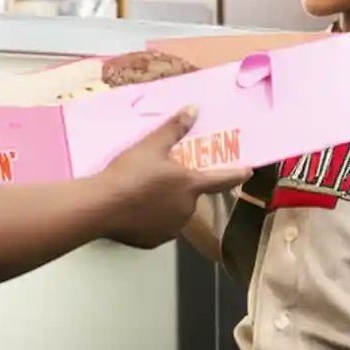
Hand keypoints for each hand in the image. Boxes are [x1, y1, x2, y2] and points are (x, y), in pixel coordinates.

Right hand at [96, 106, 251, 248]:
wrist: (100, 206)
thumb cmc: (129, 173)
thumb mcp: (151, 145)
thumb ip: (175, 128)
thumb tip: (194, 108)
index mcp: (190, 185)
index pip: (221, 179)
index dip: (236, 174)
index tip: (249, 171)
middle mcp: (186, 209)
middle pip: (190, 196)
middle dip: (180, 188)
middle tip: (160, 178)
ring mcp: (171, 228)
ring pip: (174, 212)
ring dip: (166, 204)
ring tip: (143, 193)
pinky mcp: (154, 241)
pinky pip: (159, 227)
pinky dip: (152, 219)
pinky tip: (135, 209)